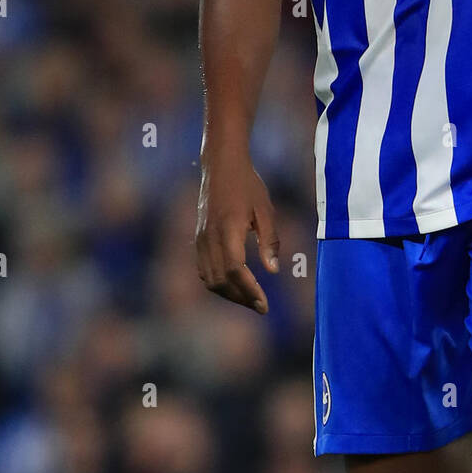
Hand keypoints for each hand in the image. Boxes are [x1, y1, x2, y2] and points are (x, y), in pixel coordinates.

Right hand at [195, 150, 279, 312]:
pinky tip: (234, 285)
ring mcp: (201, 239)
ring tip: (249, 299)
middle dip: (241, 298)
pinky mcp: (198, 239)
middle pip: (221, 280)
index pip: (236, 270)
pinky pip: (204, 270)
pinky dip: (218, 283)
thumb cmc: (248, 185)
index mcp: (229, 229)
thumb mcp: (265, 210)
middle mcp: (210, 237)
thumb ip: (269, 240)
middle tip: (261, 306)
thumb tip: (273, 271)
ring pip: (209, 279)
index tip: (264, 304)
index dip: (249, 290)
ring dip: (229, 294)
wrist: (220, 166)